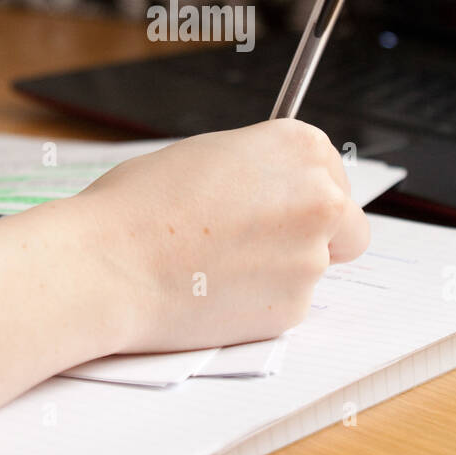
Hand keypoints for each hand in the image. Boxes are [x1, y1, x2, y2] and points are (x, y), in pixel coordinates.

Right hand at [77, 119, 369, 352]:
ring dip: (279, 270)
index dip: (303, 189)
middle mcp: (319, 197)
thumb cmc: (141, 203)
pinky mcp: (292, 308)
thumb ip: (258, 168)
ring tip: (215, 263)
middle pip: (346, 224)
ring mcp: (311, 257)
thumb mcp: (207, 155)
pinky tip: (213, 290)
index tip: (280, 201)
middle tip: (262, 241)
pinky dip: (258, 303)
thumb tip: (273, 188)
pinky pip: (286, 304)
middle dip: (317, 235)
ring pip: (314, 268)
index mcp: (300, 146)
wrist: (109, 263)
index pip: (332, 171)